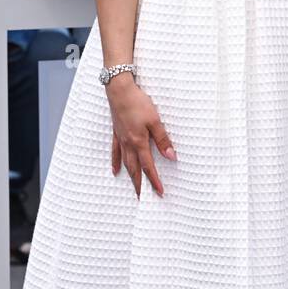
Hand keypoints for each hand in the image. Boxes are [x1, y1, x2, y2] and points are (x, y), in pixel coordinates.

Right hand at [107, 75, 175, 196]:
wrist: (119, 90)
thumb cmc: (138, 103)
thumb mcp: (155, 121)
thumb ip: (163, 139)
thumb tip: (171, 156)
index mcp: (139, 142)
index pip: (148, 166)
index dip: (154, 180)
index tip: (159, 192)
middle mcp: (128, 144)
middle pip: (135, 169)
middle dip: (140, 184)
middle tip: (144, 198)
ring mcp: (121, 139)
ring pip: (125, 163)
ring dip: (130, 176)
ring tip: (133, 188)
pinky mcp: (116, 133)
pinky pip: (115, 152)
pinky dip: (116, 162)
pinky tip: (116, 170)